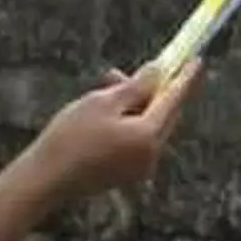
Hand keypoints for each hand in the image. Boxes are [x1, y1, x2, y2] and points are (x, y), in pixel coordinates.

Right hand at [25, 59, 202, 202]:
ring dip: (137, 104)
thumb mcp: (103, 102)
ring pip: (148, 125)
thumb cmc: (70, 138)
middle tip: (141, 70)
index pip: (175, 99)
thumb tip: (158, 72)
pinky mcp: (126, 173)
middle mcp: (151, 154)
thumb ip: (136, 86)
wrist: (43, 181)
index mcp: (149, 136)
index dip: (186, 77)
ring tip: (111, 86)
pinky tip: (108, 110)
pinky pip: (137, 139)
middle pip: (164, 114)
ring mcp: (139, 167)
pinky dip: (129, 121)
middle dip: (154, 90)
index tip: (197, 60)